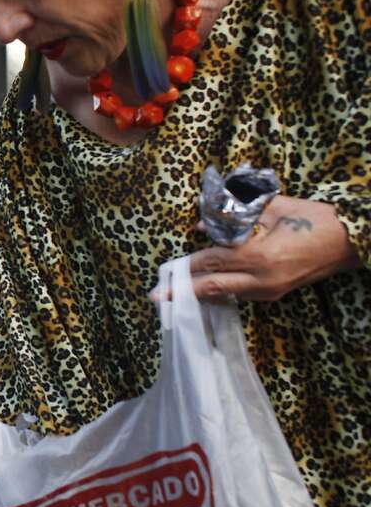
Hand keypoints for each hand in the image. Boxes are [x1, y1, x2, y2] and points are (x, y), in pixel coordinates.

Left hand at [169, 195, 359, 301]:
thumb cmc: (314, 219)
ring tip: (172, 294)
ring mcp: (269, 291)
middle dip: (182, 293)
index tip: (163, 272)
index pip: (211, 262)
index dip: (185, 267)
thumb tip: (202, 225)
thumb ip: (236, 214)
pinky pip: (239, 294)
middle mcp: (261, 279)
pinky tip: (202, 288)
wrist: (351, 243)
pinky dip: (219, 290)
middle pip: (212, 287)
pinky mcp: (274, 295)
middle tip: (154, 297)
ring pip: (224, 293)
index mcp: (259, 256)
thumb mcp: (274, 208)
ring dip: (198, 292)